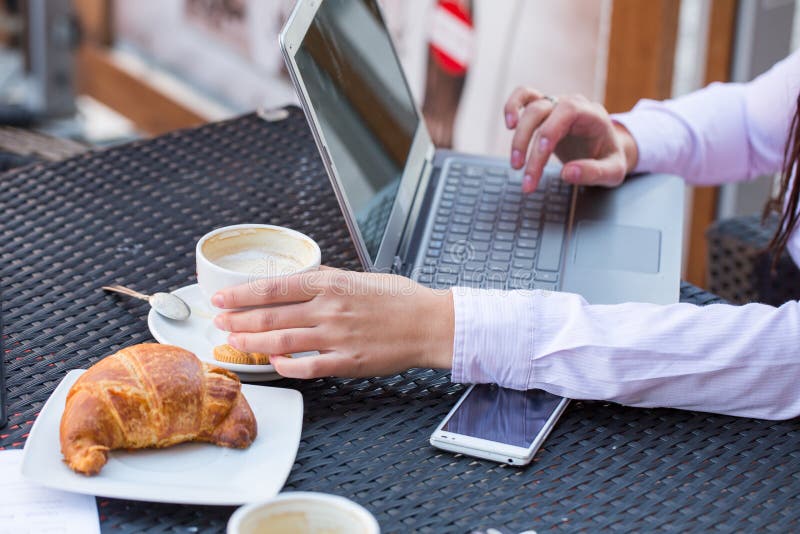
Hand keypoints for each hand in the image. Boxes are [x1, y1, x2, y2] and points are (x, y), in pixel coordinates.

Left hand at [211, 268, 454, 378]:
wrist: (430, 323)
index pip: (274, 287)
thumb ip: (327, 282)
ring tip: (233, 340)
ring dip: (252, 341)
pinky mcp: (347, 361)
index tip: (221, 297)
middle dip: (238, 319)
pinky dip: (285, 365)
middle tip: (218, 321)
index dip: (241, 294)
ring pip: (282, 340)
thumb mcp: (360, 278)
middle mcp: (330, 308)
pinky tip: (272, 362)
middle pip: (271, 315)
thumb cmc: (399, 299)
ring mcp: (337, 336)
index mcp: (332, 283)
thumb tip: (299, 284)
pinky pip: (307, 367)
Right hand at [504, 88, 638, 192]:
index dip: (551, 128)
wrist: (606, 148)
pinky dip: (512, 106)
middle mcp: (572, 104)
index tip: (541, 152)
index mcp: (592, 114)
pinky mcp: (544, 110)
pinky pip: (524, 97)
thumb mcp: (613, 171)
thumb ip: (594, 172)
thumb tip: (567, 173)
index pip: (567, 112)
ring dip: (518, 137)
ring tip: (516, 165)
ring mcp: (556, 104)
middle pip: (542, 112)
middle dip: (529, 144)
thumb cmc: (609, 158)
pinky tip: (509, 125)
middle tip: (527, 178)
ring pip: (529, 109)